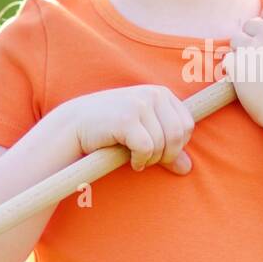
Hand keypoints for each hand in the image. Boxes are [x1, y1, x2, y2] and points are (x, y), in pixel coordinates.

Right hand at [61, 85, 193, 172]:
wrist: (74, 126)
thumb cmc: (111, 129)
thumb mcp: (143, 133)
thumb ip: (166, 147)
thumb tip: (187, 168)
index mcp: (161, 93)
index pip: (188, 124)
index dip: (178, 145)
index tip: (159, 151)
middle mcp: (153, 94)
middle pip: (179, 135)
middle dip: (166, 155)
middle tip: (148, 160)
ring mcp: (139, 104)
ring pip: (162, 144)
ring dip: (151, 160)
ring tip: (136, 159)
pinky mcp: (126, 119)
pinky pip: (146, 149)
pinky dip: (140, 161)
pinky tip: (130, 161)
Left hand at [219, 5, 262, 136]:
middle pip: (250, 24)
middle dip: (251, 39)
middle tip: (257, 58)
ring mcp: (252, 48)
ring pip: (236, 39)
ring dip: (240, 52)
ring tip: (250, 70)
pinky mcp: (237, 64)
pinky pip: (228, 59)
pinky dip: (232, 69)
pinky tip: (241, 81)